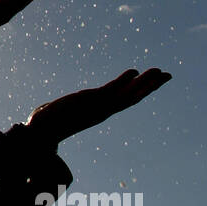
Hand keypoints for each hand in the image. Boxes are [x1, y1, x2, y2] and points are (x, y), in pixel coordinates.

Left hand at [27, 68, 171, 145]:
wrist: (38, 133)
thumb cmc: (46, 126)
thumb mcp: (63, 112)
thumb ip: (69, 109)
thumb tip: (62, 114)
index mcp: (99, 112)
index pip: (125, 100)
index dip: (141, 91)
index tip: (154, 82)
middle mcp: (102, 110)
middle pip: (133, 97)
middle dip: (151, 86)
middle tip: (168, 75)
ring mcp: (98, 106)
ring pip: (127, 94)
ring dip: (144, 83)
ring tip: (159, 72)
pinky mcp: (90, 101)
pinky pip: (111, 90)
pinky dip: (124, 81)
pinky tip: (134, 72)